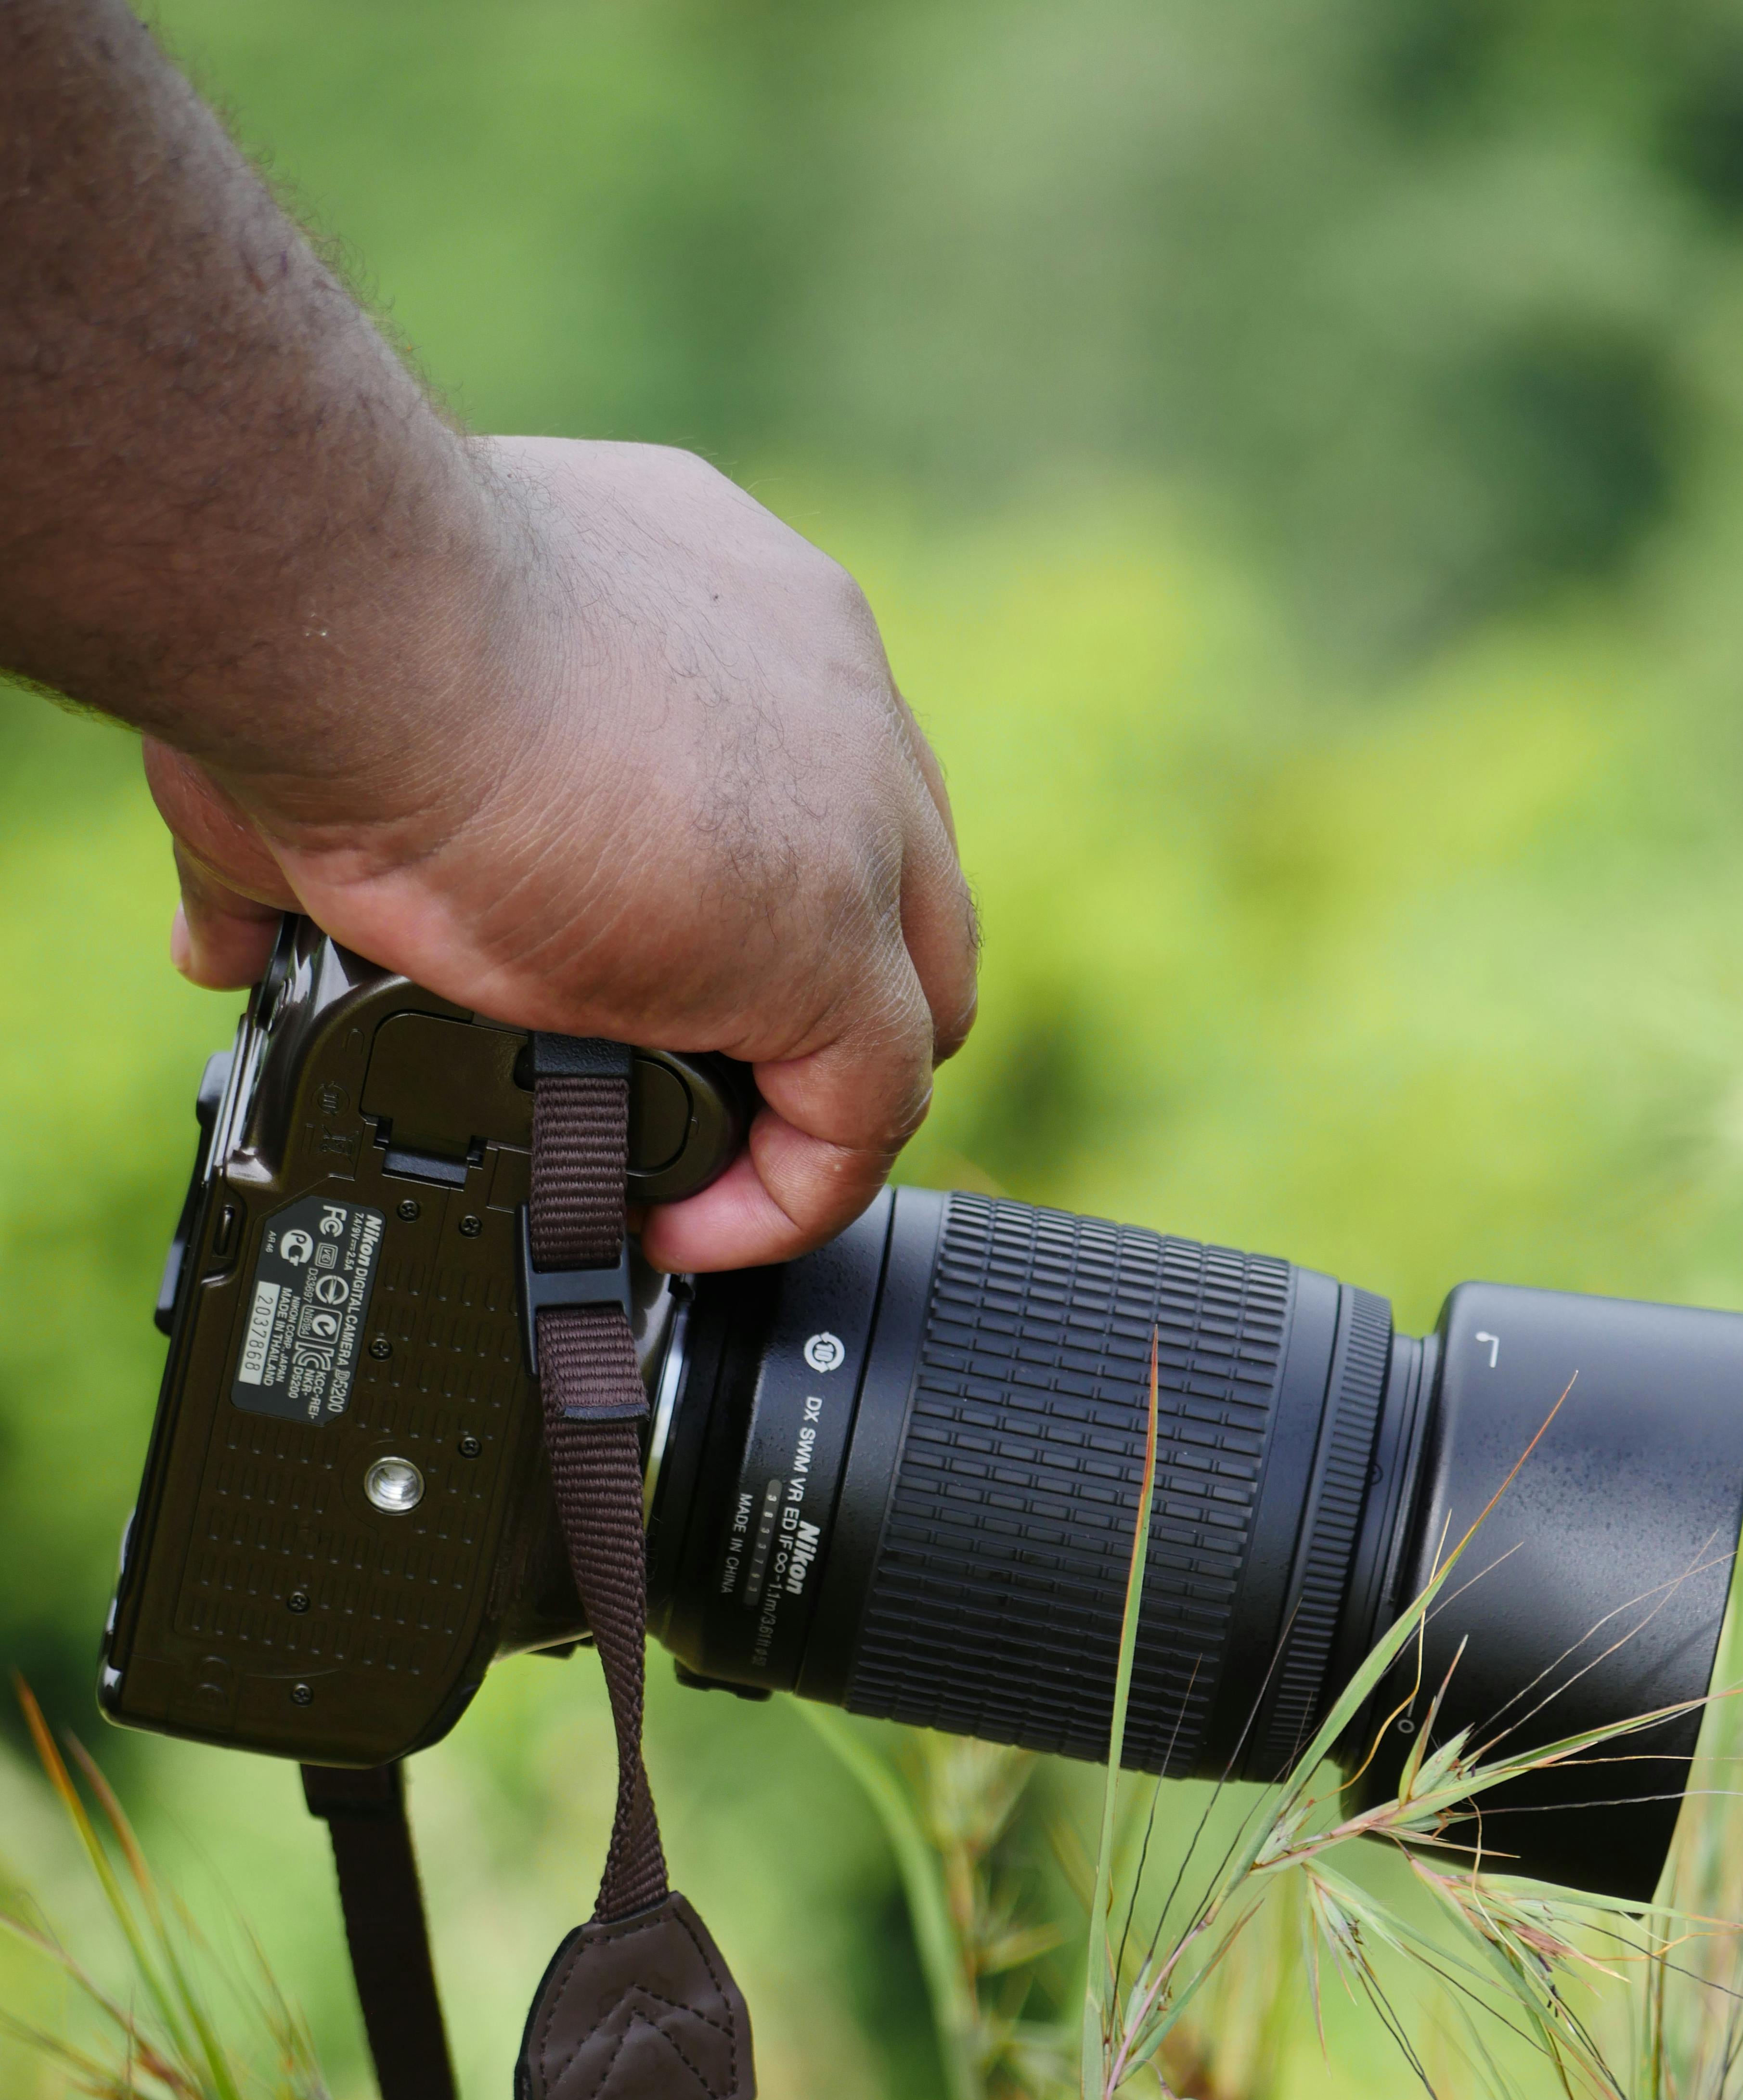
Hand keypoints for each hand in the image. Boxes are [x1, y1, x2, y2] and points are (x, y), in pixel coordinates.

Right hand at [144, 439, 975, 1268]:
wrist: (353, 624)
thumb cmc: (335, 638)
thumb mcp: (349, 737)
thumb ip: (306, 845)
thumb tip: (221, 940)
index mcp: (735, 627)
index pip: (820, 792)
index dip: (762, 907)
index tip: (661, 985)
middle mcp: (829, 700)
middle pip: (904, 891)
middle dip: (820, 1002)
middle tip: (704, 1085)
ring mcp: (851, 820)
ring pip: (916, 999)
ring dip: (816, 1100)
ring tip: (698, 1171)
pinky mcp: (829, 938)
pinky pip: (873, 1109)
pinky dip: (795, 1189)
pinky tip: (689, 1226)